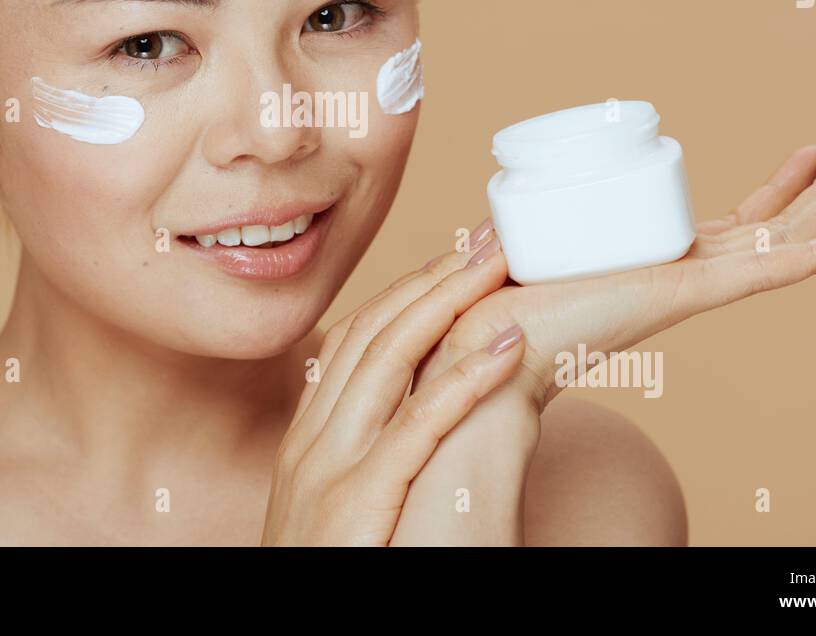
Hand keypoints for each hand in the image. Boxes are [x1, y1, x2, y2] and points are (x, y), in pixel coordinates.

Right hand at [259, 240, 527, 544]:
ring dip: (451, 303)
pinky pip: (416, 425)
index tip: (455, 260)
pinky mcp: (355, 502)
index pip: (353, 339)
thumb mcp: (335, 513)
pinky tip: (509, 349)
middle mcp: (310, 443)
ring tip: (501, 268)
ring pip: (389, 359)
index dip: (406, 293)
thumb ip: (362, 468)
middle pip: (372, 331)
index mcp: (306, 441)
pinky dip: (465, 380)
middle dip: (434, 278)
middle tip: (488, 241)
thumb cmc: (332, 574)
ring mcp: (327, 469)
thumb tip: (412, 434)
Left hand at [391, 134, 815, 543]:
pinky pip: (762, 274)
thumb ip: (511, 239)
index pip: (745, 220)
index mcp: (664, 264)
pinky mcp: (680, 295)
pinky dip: (814, 257)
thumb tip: (488, 228)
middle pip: (780, 223)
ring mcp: (690, 285)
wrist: (487, 353)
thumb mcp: (520, 255)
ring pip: (785, 237)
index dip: (788, 184)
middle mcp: (688, 274)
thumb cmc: (500, 314)